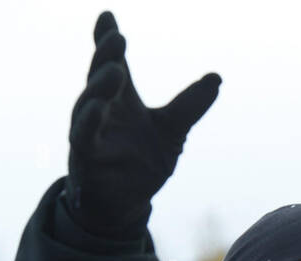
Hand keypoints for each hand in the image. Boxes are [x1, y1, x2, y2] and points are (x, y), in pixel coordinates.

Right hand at [65, 11, 219, 234]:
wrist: (127, 202)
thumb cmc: (143, 161)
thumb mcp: (173, 130)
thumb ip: (191, 105)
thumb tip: (217, 77)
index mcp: (121, 100)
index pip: (113, 63)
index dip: (108, 40)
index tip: (108, 16)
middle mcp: (102, 110)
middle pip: (100, 78)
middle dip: (106, 56)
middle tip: (116, 37)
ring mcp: (90, 132)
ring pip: (89, 104)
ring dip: (99, 86)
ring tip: (114, 70)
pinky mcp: (85, 157)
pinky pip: (84, 137)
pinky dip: (89, 121)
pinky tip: (97, 108)